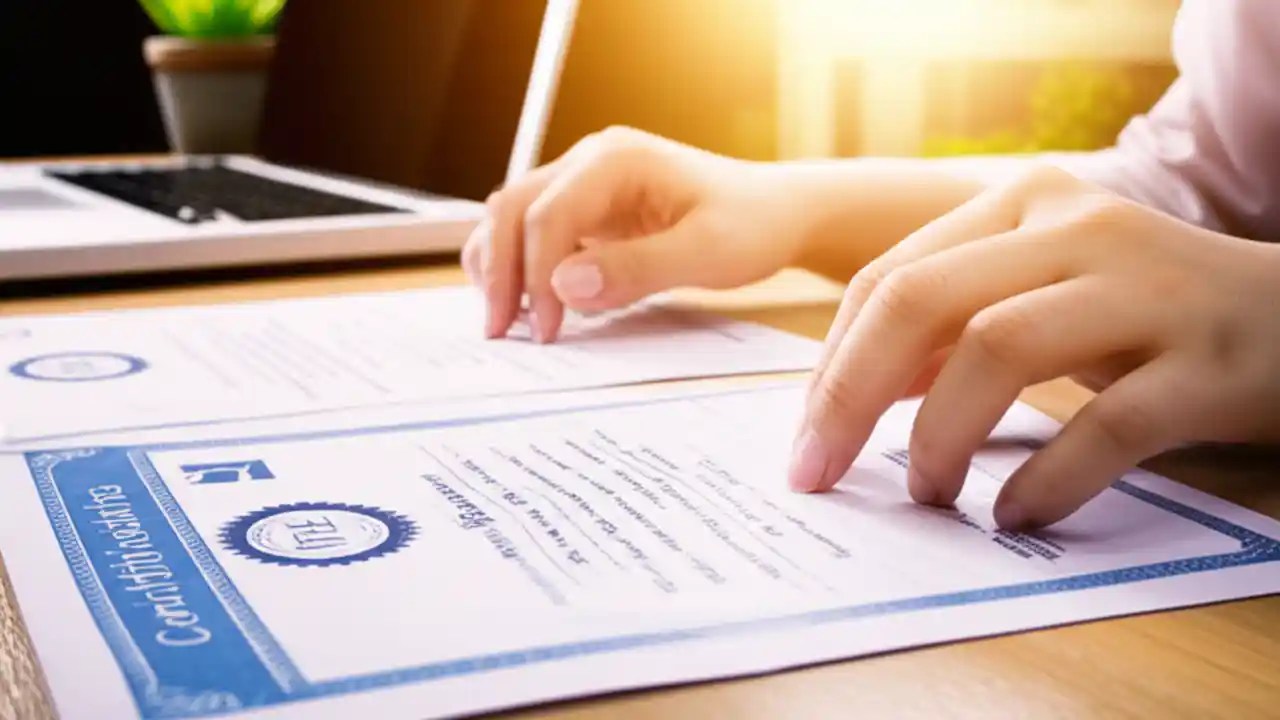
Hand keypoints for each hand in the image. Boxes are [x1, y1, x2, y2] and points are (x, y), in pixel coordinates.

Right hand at [463, 127, 808, 341]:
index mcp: (616, 159)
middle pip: (512, 209)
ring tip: (507, 322)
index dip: (538, 275)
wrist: (777, 214)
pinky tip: (528, 305)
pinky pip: (533, 233)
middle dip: (501, 272)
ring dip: (500, 267)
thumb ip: (637, 269)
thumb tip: (565, 285)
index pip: (547, 215)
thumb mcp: (708, 253)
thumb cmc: (752, 225)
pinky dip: (520, 267)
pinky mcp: (587, 210)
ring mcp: (584, 184)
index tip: (549, 328)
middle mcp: (590, 162)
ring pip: (512, 218)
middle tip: (502, 331)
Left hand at [790, 166, 1279, 528]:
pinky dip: (1045, 480)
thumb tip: (851, 389)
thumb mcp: (1043, 292)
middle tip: (818, 473)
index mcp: (1024, 205)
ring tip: (927, 491)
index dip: (834, 365)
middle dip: (849, 396)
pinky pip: (1104, 426)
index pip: (890, 278)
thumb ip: (955, 323)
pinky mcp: (1205, 365)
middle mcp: (1078, 228)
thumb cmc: (1147, 316)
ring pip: (998, 349)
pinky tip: (1015, 514)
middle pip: (921, 300)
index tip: (806, 439)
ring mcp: (1146, 291)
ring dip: (940, 434)